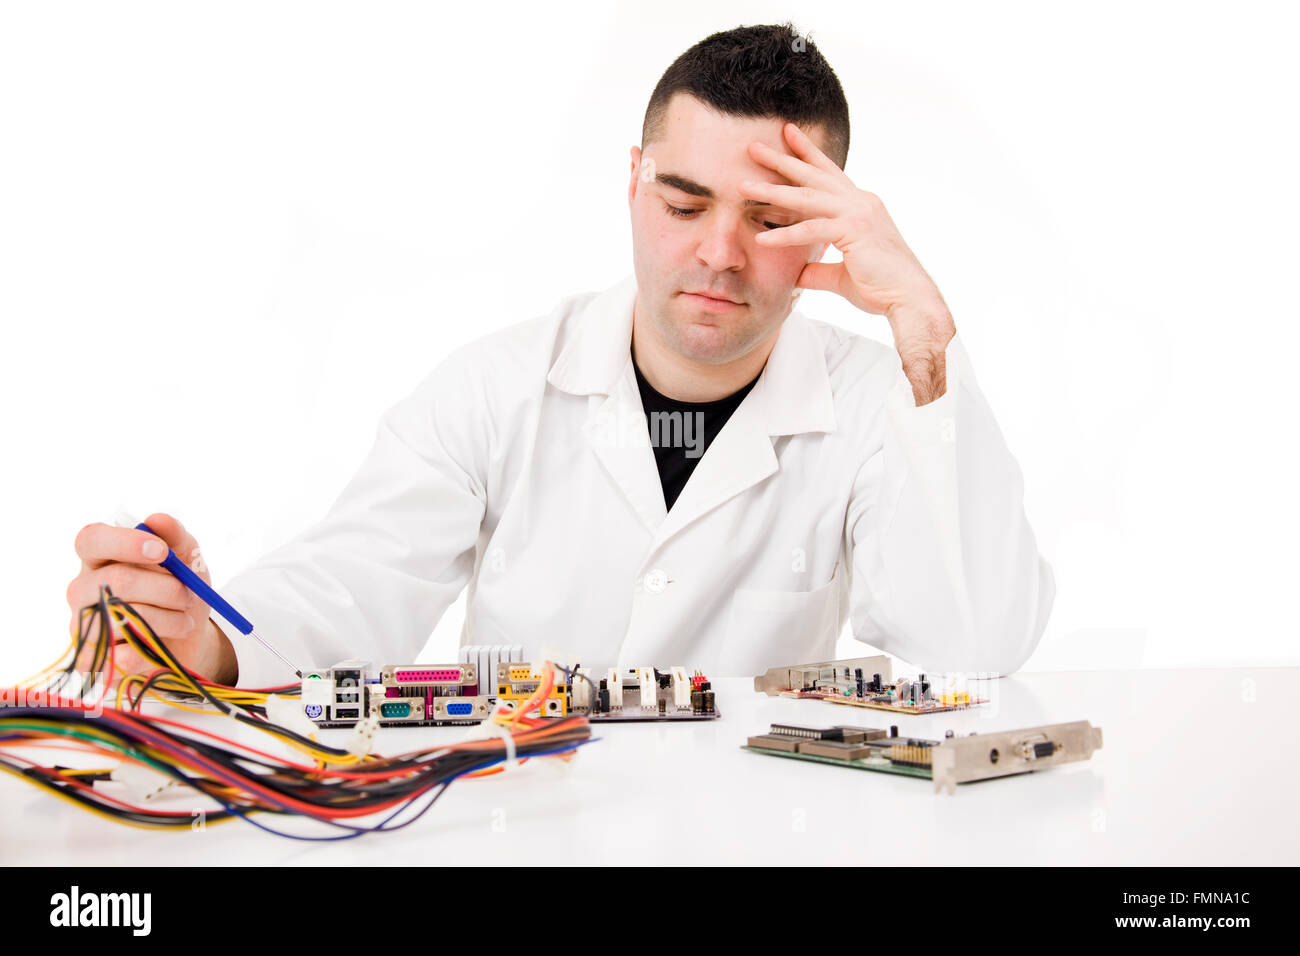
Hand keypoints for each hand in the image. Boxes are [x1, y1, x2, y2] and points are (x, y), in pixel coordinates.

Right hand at [66, 512, 236, 684]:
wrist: (188, 639)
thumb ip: (176, 537)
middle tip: (187, 595)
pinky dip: (152, 649)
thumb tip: (158, 520)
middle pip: (115, 580)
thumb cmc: (179, 591)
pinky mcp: (90, 660)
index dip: (124, 543)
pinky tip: (161, 645)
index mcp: (99, 558)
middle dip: (164, 588)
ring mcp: (81, 625)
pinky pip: (120, 655)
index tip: (161, 551)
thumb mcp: (187, 560)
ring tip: (183, 621)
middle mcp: (82, 589)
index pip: (91, 539)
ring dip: (167, 620)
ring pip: (121, 619)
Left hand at [740, 123, 956, 403]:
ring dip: (773, 191)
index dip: (807, 154)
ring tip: (743, 186)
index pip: (829, 174)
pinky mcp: (855, 231)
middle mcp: (861, 202)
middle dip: (782, 159)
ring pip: (807, 198)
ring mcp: (859, 213)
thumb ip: (818, 270)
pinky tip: (762, 238)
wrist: (910, 299)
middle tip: (752, 145)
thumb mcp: (841, 275)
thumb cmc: (881, 288)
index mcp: (861, 205)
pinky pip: (812, 229)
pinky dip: (786, 234)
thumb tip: (798, 274)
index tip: (786, 135)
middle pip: (813, 176)